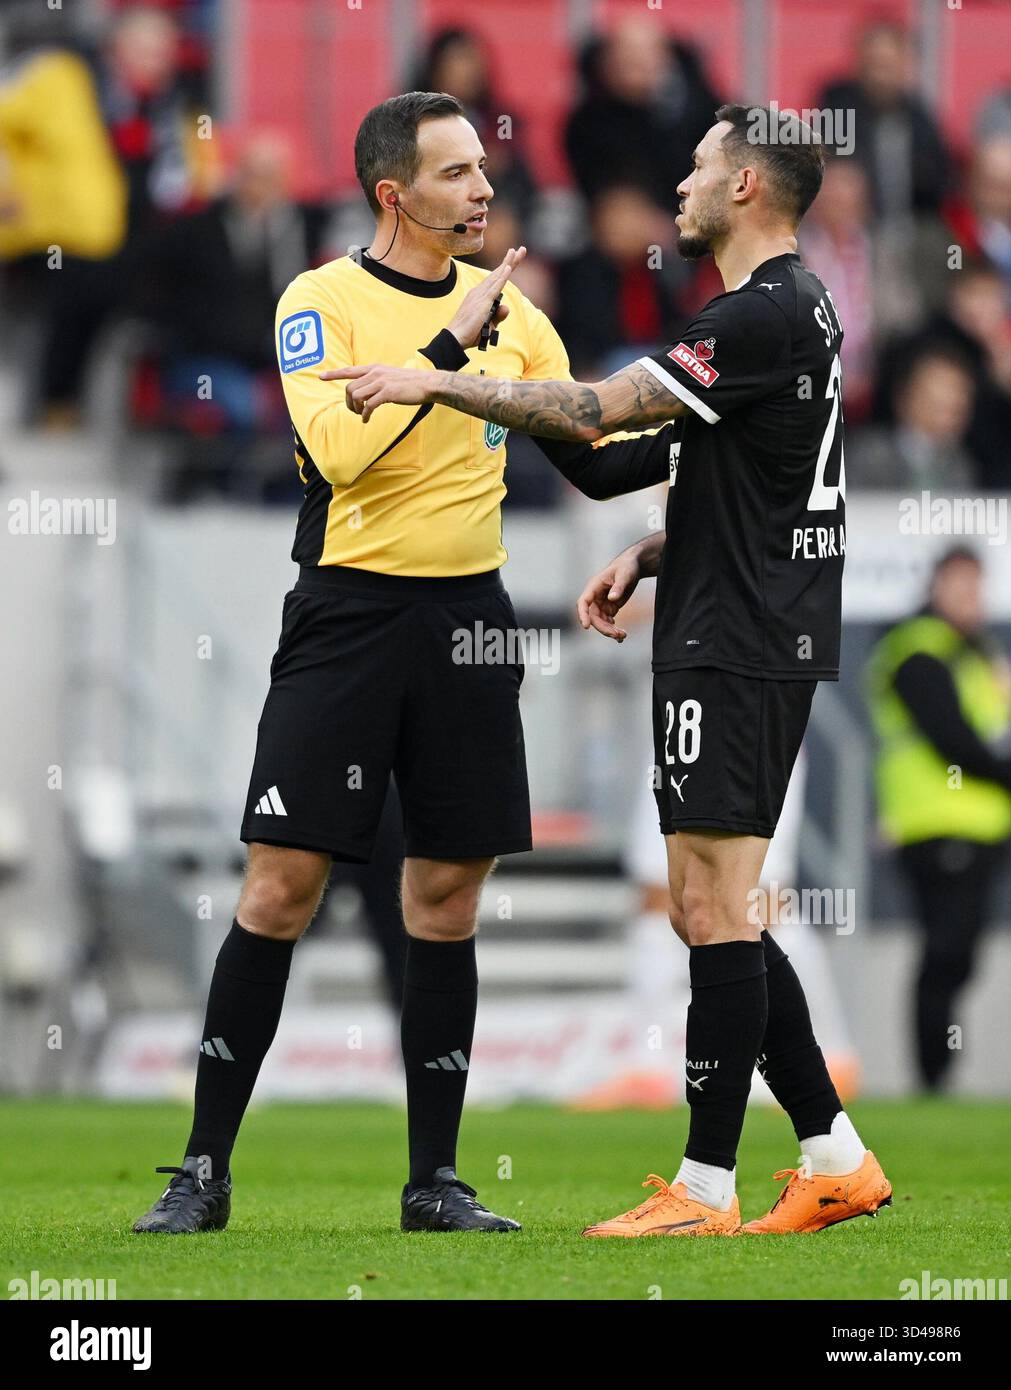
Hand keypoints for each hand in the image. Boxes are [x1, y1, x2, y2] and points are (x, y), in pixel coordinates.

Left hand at [319, 363, 434, 421]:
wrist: (428, 383)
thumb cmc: (410, 383)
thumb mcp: (390, 376)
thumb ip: (376, 381)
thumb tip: (365, 392)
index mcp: (374, 368)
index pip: (349, 370)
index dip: (334, 374)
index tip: (320, 376)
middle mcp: (375, 373)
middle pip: (350, 388)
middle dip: (348, 403)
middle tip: (356, 411)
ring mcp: (381, 382)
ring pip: (356, 396)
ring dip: (356, 409)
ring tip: (362, 415)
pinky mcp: (388, 393)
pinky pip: (369, 405)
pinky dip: (365, 415)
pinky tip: (366, 420)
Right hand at [446, 245, 526, 349]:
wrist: (455, 338)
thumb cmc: (469, 333)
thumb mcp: (488, 325)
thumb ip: (498, 316)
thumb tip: (506, 307)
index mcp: (479, 295)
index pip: (495, 279)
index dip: (505, 267)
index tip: (514, 257)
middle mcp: (479, 292)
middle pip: (497, 273)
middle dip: (510, 260)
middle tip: (522, 249)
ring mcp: (480, 296)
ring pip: (497, 276)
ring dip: (508, 263)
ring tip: (517, 251)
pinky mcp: (482, 302)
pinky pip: (495, 287)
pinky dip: (502, 277)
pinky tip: (508, 268)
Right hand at [576, 552, 642, 641]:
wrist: (633, 566)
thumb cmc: (627, 566)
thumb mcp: (625, 574)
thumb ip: (619, 586)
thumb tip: (612, 598)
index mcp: (594, 587)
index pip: (583, 602)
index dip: (583, 615)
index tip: (586, 627)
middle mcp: (595, 597)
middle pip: (593, 617)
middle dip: (603, 628)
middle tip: (617, 635)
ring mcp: (602, 604)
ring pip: (601, 622)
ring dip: (610, 631)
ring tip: (623, 636)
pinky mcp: (610, 608)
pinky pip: (608, 622)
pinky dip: (614, 630)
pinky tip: (622, 636)